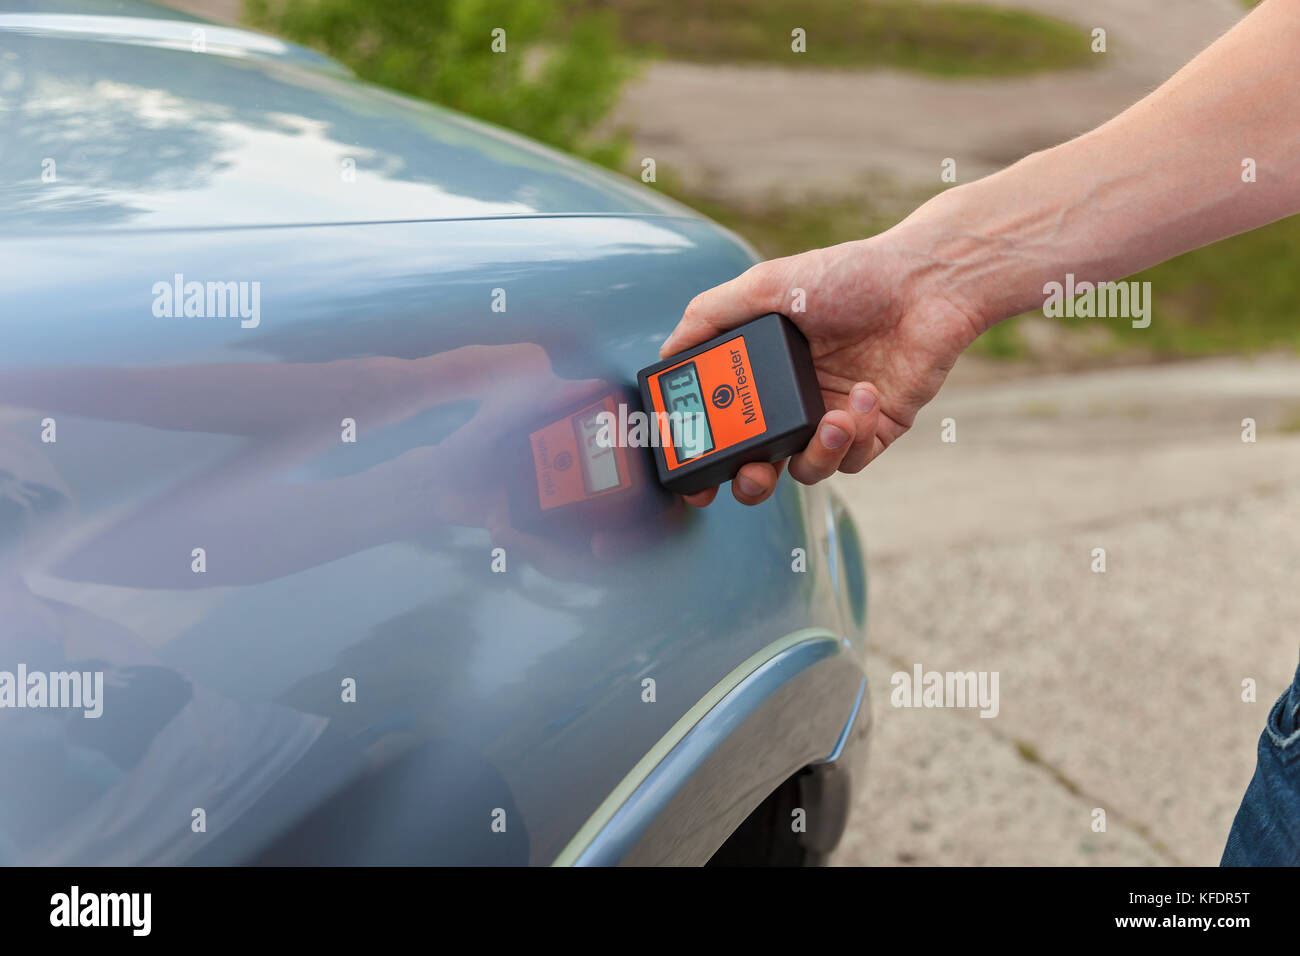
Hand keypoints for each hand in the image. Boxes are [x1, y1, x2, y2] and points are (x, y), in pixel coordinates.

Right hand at [659, 233, 984, 505]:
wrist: (926, 282)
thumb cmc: (850, 274)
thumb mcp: (767, 284)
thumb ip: (711, 315)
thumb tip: (666, 351)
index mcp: (765, 369)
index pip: (724, 421)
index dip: (705, 452)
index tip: (692, 471)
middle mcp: (795, 397)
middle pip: (759, 462)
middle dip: (752, 479)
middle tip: (754, 474)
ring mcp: (834, 415)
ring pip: (808, 468)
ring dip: (817, 454)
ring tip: (834, 422)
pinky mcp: (876, 429)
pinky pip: (854, 460)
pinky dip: (855, 438)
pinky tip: (866, 396)